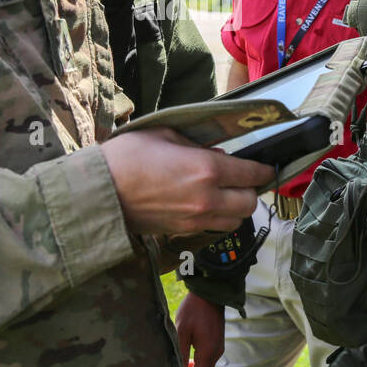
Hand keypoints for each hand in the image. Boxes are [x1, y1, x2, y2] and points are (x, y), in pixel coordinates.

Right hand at [101, 128, 273, 234]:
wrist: (100, 191)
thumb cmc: (128, 157)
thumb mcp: (167, 134)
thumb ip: (198, 143)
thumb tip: (218, 153)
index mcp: (206, 169)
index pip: (252, 174)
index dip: (263, 169)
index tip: (266, 166)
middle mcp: (207, 198)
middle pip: (250, 202)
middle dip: (252, 190)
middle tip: (245, 179)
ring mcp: (196, 219)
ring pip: (236, 220)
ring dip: (238, 207)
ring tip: (227, 193)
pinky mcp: (183, 231)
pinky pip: (215, 228)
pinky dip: (220, 218)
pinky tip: (208, 205)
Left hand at [176, 292, 224, 366]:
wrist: (209, 293)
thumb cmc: (193, 310)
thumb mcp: (182, 330)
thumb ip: (181, 353)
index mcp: (208, 352)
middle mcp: (216, 352)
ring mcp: (218, 347)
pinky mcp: (217, 342)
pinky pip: (208, 360)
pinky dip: (199, 366)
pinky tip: (189, 362)